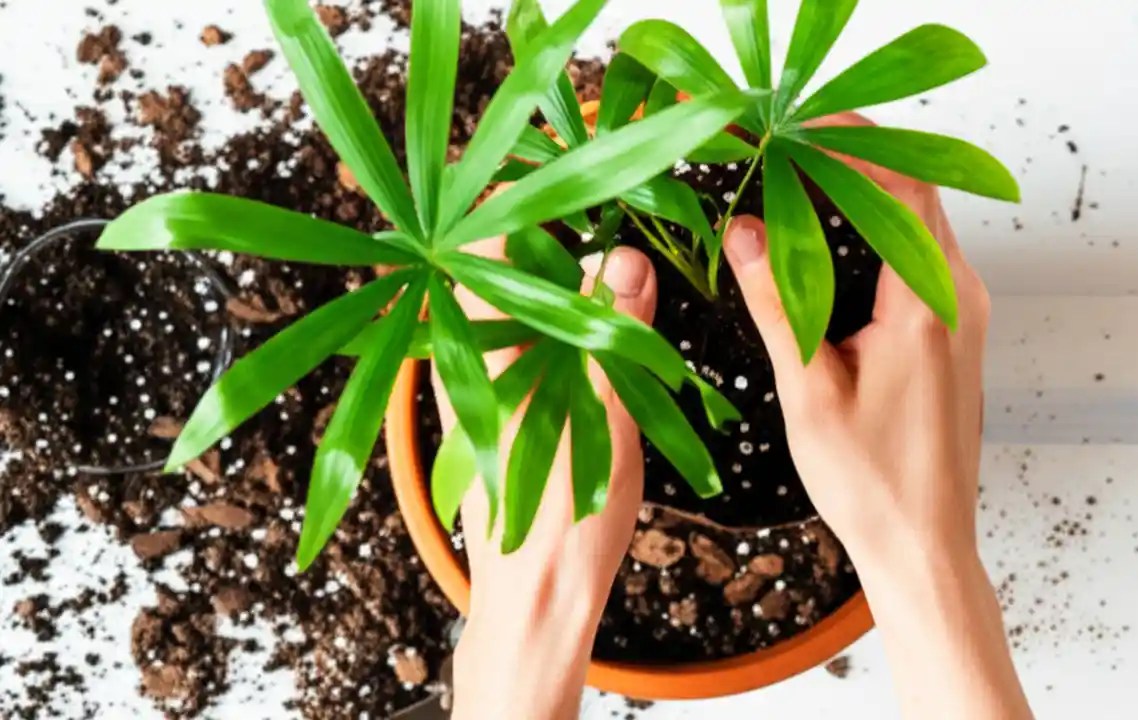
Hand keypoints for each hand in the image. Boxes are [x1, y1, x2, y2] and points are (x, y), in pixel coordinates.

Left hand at [434, 242, 657, 719]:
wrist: (537, 595)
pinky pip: (538, 336)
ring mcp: (489, 378)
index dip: (530, 200)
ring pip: (527, 299)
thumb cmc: (558, 517)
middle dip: (563, 233)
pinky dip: (575, 316)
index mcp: (478, 349)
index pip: (485, 241)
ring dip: (573, 275)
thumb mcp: (599, 415)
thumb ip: (611, 332)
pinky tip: (617, 322)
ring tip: (630, 262)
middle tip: (623, 217)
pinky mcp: (509, 402)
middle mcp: (471, 355)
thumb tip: (626, 257)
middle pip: (508, 263)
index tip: (584, 176)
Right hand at [723, 112, 987, 569]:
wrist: (924, 545)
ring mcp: (961, 317)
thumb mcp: (810, 389)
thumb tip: (745, 231)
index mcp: (928, 305)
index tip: (805, 122)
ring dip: (863, 198)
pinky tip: (828, 243)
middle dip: (851, 161)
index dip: (856, 142)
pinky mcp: (952, 335)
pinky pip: (916, 261)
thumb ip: (777, 302)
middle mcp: (958, 300)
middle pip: (913, 195)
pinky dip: (874, 236)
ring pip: (915, 226)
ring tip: (799, 182)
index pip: (902, 187)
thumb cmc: (873, 483)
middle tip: (788, 146)